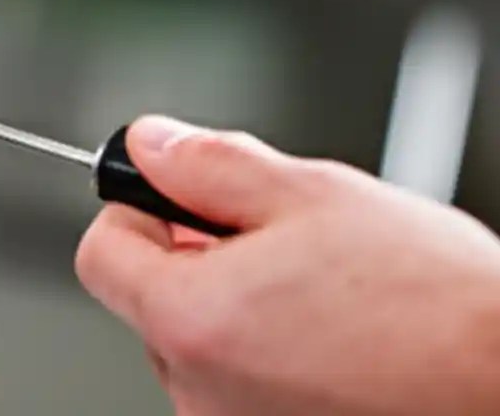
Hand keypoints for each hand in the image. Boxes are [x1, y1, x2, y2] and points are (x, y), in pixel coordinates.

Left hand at [75, 116, 499, 415]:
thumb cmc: (436, 304)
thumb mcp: (313, 195)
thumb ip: (209, 165)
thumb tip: (150, 145)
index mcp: (192, 320)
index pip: (100, 254)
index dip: (135, 212)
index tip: (174, 198)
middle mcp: (199, 391)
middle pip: (150, 300)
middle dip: (196, 257)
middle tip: (275, 240)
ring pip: (198, 343)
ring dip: (238, 306)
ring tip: (321, 292)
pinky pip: (238, 384)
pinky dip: (267, 352)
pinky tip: (332, 334)